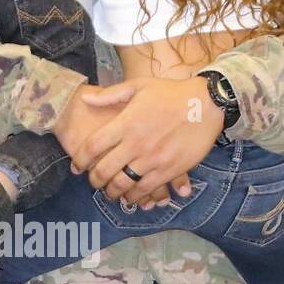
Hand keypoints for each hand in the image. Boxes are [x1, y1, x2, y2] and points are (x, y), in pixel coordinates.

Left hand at [55, 84, 171, 205]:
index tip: (77, 167)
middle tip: (94, 182)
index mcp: (125, 123)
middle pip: (105, 170)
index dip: (80, 160)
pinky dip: (135, 197)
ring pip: (123, 184)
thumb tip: (84, 98)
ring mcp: (152, 159)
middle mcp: (135, 144)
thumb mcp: (139, 86)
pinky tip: (131, 197)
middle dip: (95, 181)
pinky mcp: (168, 170)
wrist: (206, 103)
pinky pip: (145, 190)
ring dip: (113, 192)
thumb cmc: (171, 93)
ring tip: (111, 193)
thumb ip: (110, 95)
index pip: (93, 146)